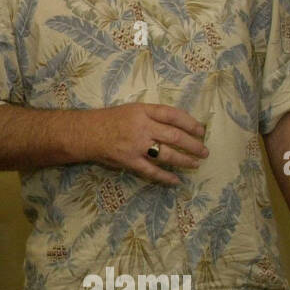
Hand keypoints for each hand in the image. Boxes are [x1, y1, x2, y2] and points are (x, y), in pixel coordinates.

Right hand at [85, 103, 207, 184]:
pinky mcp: (129, 161)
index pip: (173, 115)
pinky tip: (176, 180)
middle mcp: (141, 127)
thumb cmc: (109, 120)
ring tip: (196, 164)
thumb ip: (151, 116)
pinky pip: (151, 171)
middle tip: (204, 151)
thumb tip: (176, 126)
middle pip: (174, 136)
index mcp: (143, 111)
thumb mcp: (131, 110)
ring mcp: (136, 145)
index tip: (201, 130)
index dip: (190, 123)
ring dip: (184, 160)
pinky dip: (165, 176)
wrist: (85, 133)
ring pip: (167, 154)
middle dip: (193, 144)